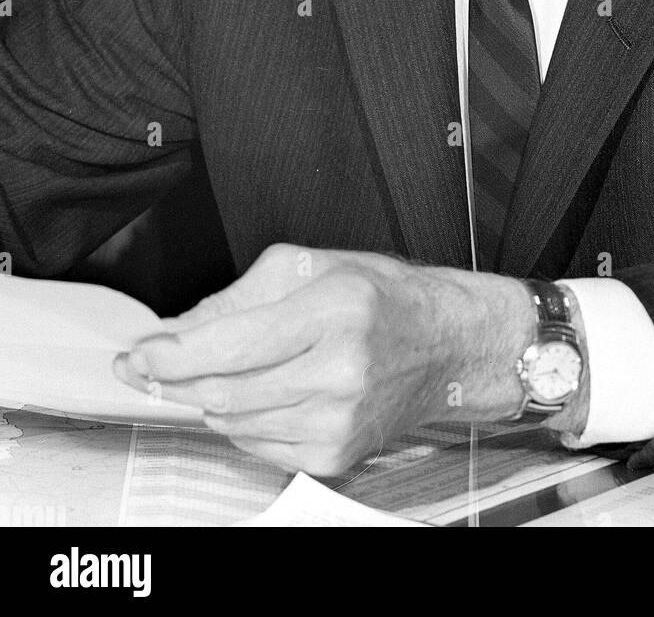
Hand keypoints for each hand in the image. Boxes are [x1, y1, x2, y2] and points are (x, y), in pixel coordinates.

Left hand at [113, 244, 542, 475]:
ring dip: (208, 398)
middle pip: (224, 392)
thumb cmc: (382, 298)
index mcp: (333, 311)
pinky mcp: (336, 453)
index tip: (139, 353)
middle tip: (148, 367)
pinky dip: (241, 421)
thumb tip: (177, 331)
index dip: (171, 355)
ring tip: (217, 371)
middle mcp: (339, 371)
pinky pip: (258, 445)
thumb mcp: (312, 266)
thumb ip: (237, 297)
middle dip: (173, 381)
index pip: (231, 346)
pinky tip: (258, 393)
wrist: (446, 345)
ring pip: (234, 422)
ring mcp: (338, 420)